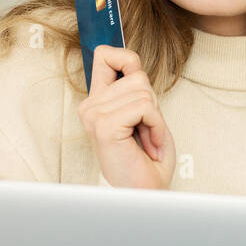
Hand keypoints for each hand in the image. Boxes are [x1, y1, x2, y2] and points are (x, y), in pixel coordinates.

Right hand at [77, 45, 175, 189]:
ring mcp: (94, 115)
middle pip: (136, 74)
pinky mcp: (103, 126)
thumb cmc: (147, 158)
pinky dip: (155, 125)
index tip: (140, 88)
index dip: (129, 61)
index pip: (107, 54)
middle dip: (153, 102)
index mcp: (98, 101)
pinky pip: (144, 107)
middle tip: (147, 130)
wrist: (145, 191)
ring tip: (147, 139)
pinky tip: (148, 143)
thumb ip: (136, 86)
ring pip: (143, 90)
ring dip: (155, 117)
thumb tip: (131, 60)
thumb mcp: (145, 113)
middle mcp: (90, 106)